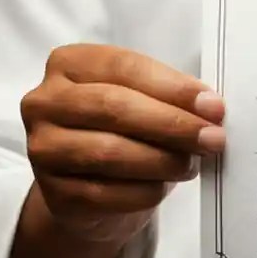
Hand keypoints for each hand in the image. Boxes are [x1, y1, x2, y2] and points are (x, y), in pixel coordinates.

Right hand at [20, 44, 224, 243]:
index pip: (125, 67)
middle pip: (114, 107)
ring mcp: (42, 148)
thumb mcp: (143, 100)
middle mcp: (44, 102)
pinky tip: (164, 187)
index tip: (214, 107)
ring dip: (162, 160)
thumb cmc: (124, 131)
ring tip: (191, 165)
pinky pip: (106, 193)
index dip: (173, 87)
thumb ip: (169, 96)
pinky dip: (145, 191)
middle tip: (213, 139)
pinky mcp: (52, 192)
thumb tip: (210, 108)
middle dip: (172, 124)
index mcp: (68, 64)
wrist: (90, 189)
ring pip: (109, 152)